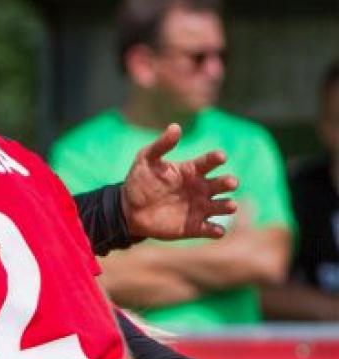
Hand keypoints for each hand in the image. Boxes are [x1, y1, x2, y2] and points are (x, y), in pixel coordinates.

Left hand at [120, 124, 237, 240]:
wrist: (128, 209)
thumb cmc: (139, 181)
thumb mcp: (146, 160)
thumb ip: (161, 145)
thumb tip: (175, 127)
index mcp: (192, 171)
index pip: (209, 162)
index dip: (216, 158)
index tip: (220, 156)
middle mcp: (201, 188)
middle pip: (222, 184)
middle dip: (229, 183)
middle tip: (231, 183)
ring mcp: (199, 208)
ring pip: (222, 206)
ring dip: (227, 206)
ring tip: (229, 206)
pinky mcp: (194, 227)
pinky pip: (210, 229)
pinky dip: (216, 230)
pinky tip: (217, 231)